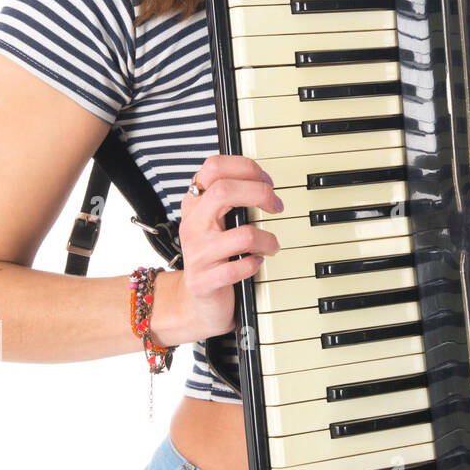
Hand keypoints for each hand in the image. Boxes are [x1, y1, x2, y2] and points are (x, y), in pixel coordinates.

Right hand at [165, 155, 283, 341]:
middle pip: (223, 191)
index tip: (266, 181)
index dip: (245, 168)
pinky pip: (237, 269)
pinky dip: (254, 264)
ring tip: (271, 245)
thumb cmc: (215, 256)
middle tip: (276, 206)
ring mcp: (197, 253)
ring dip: (267, 239)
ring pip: (242, 235)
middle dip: (259, 193)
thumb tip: (265, 182)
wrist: (198, 301)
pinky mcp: (203, 281)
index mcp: (196, 204)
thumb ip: (233, 199)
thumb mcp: (218, 221)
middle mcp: (193, 224)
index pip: (213, 167)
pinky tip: (256, 263)